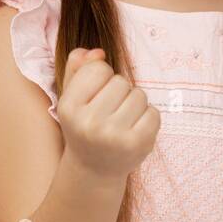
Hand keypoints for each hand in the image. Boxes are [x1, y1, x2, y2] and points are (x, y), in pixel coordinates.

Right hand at [58, 47, 160, 180]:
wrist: (93, 169)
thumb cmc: (84, 124)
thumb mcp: (72, 96)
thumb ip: (78, 67)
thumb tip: (97, 52)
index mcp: (69, 108)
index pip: (97, 68)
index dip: (100, 76)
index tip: (94, 94)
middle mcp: (89, 123)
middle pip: (120, 81)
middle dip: (118, 91)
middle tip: (109, 111)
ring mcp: (115, 136)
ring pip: (138, 95)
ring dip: (134, 102)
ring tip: (121, 120)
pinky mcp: (138, 145)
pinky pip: (153, 112)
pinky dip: (147, 117)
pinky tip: (133, 129)